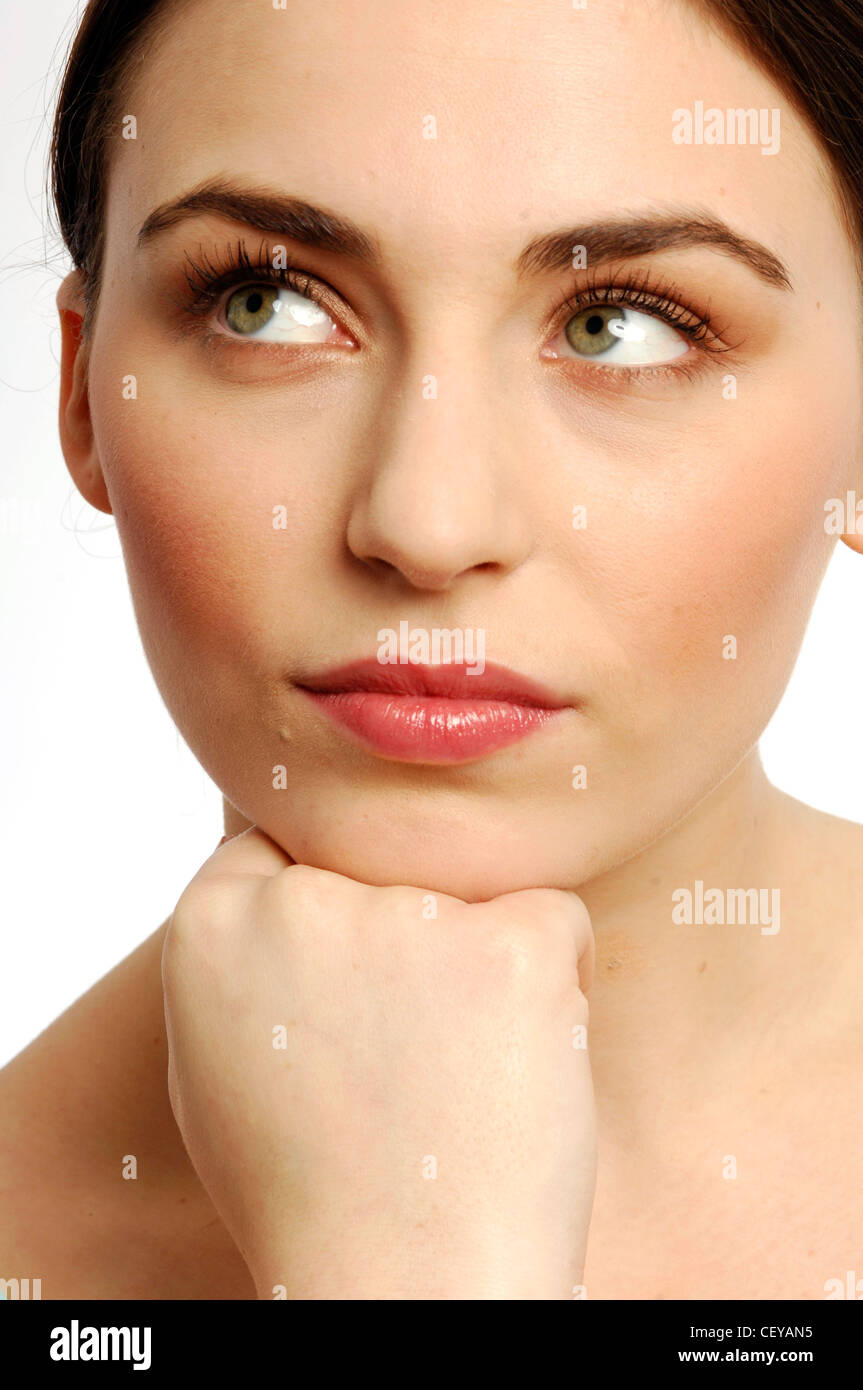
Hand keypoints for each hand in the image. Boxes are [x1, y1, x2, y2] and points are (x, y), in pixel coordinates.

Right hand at [162, 826, 595, 1298]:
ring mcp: (411, 918)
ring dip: (472, 963)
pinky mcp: (513, 944)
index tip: (349, 983)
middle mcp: (303, 902)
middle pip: (378, 871)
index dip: (325, 915)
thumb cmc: (311, 1192)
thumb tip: (281, 886)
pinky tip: (520, 1060)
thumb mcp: (215, 1065)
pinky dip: (553, 977)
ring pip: (465, 896)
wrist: (409, 1290)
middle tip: (404, 1053)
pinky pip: (550, 919)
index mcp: (211, 925)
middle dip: (401, 938)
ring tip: (455, 1077)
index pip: (281, 852)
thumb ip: (241, 958)